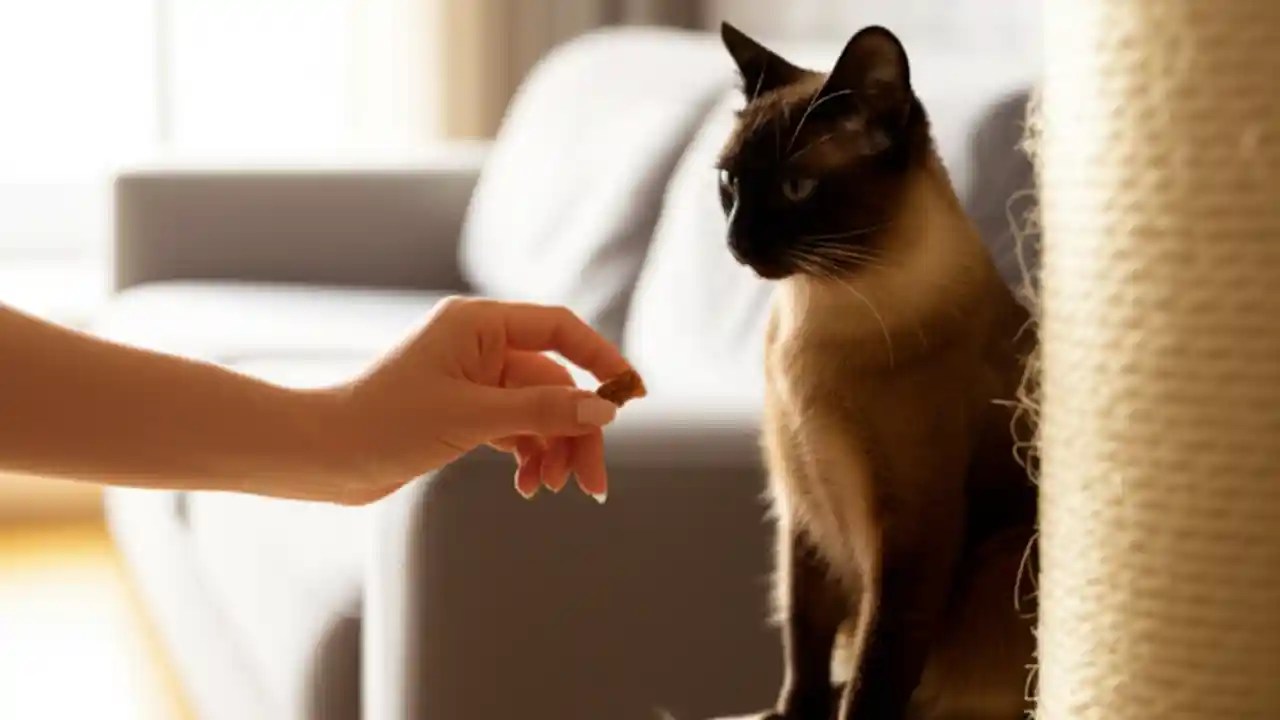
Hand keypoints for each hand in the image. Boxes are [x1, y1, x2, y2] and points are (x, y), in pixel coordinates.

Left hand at [333, 296, 630, 503]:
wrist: (321, 456)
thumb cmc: (382, 423)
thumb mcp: (471, 418)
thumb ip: (541, 412)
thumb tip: (602, 410)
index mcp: (478, 324)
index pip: (560, 328)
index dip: (601, 359)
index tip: (631, 394)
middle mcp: (479, 345)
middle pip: (555, 381)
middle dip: (576, 430)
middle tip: (593, 481)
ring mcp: (472, 380)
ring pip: (538, 410)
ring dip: (552, 450)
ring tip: (550, 488)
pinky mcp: (464, 412)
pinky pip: (516, 428)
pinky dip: (528, 455)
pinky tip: (528, 484)